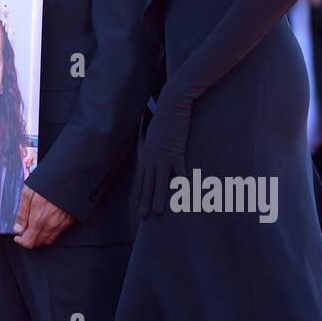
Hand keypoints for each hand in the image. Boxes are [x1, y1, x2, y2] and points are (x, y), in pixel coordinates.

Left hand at [13, 185, 73, 247]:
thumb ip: (22, 213)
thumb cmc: (47, 183)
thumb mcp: (28, 194)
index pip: (28, 242)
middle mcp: (51, 226)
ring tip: (36, 225)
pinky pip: (58, 233)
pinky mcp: (69, 221)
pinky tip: (47, 221)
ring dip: (40, 236)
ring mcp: (61, 225)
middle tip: (26, 228)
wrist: (68, 177)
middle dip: (30, 238)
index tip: (18, 236)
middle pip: (38, 243)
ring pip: (48, 239)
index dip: (21, 241)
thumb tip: (18, 228)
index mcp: (38, 220)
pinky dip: (51, 231)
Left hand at [139, 90, 189, 214]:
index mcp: (147, 153)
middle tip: (143, 216)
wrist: (171, 104)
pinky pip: (179, 170)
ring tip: (158, 212)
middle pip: (148, 183)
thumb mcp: (156, 131)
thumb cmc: (165, 115)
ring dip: (159, 198)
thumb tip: (157, 148)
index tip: (138, 205)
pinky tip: (183, 194)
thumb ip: (156, 142)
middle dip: (145, 201)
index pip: (143, 177)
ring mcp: (164, 155)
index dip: (141, 192)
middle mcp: (152, 156)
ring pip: (160, 181)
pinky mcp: (176, 150)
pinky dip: (182, 182)